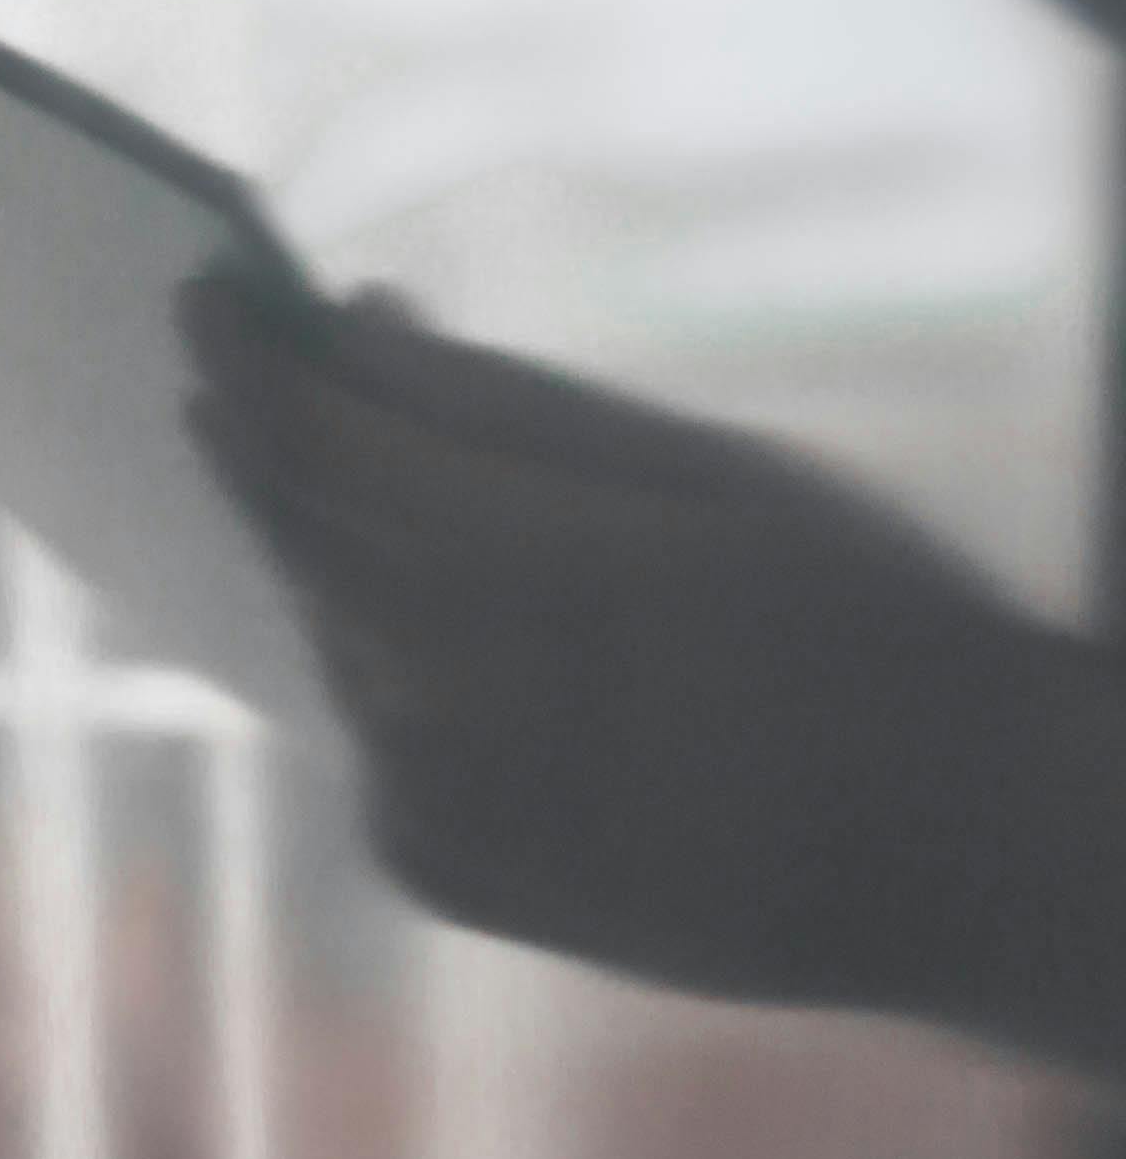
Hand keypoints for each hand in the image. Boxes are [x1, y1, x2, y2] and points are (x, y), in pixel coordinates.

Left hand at [184, 276, 1125, 1074]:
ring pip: (330, 631)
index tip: (198, 290)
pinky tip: (442, 632)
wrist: (960, 856)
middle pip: (297, 532)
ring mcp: (423, 797)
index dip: (244, 354)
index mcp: (513, 573)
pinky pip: (371, 730)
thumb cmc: (857, 627)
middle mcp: (437, 695)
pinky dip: (387, 668)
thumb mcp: (698, 473)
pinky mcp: (429, 869)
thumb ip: (497, 405)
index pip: (312, 437)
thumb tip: (354, 324)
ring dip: (335, 555)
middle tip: (242, 359)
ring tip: (359, 480)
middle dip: (265, 439)